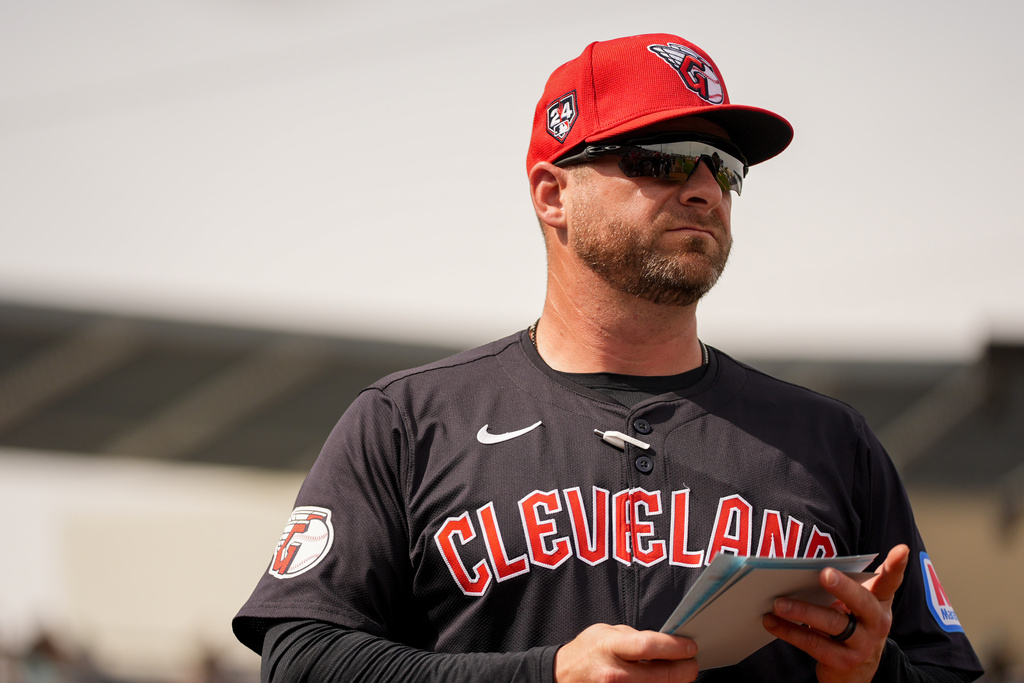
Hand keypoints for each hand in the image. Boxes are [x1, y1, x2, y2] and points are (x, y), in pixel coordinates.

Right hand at [554, 623, 698, 682]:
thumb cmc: (587, 652)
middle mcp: (615, 674)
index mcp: (610, 647)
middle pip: (663, 675)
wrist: (564, 676)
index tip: (690, 646)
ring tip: (675, 671)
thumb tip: (666, 643)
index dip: (675, 647)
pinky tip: (660, 680)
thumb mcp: (607, 632)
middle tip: (691, 662)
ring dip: (674, 682)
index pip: (649, 646)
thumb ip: (635, 637)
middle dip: (686, 669)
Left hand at [762, 544, 909, 682]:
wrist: (855, 674)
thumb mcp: (856, 608)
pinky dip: (789, 631)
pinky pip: (813, 643)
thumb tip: (810, 566)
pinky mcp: (842, 661)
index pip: (890, 582)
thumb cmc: (852, 627)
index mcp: (879, 604)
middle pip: (861, 601)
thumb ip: (845, 588)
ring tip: (779, 602)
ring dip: (802, 611)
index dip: (897, 566)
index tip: (901, 549)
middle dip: (843, 587)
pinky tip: (772, 621)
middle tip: (824, 574)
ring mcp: (862, 644)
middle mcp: (876, 624)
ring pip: (832, 623)